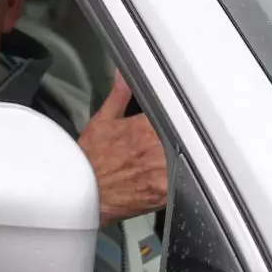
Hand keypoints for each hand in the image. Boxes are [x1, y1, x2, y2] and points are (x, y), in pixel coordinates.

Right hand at [78, 73, 169, 225]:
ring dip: (184, 157)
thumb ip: (118, 95)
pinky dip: (182, 180)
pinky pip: (183, 183)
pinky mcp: (164, 192)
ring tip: (171, 160)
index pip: (174, 111)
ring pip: (187, 158)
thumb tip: (123, 74)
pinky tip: (171, 178)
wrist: (85, 196)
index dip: (176, 114)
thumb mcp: (101, 121)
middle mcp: (157, 147)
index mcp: (145, 126)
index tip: (176, 115)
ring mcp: (162, 171)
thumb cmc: (90, 161)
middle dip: (179, 137)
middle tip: (168, 143)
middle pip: (183, 136)